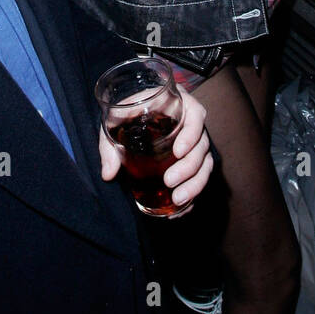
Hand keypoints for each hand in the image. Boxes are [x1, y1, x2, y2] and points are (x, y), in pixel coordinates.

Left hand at [99, 87, 212, 214]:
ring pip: (205, 163)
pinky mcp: (193, 160)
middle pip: (202, 145)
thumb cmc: (127, 112)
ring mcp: (195, 143)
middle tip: (169, 181)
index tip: (177, 152)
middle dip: (189, 167)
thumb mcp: (115, 120)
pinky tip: (180, 209)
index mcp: (179, 104)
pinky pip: (200, 177)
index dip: (191, 134)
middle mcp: (192, 124)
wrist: (132, 114)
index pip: (196, 115)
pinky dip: (192, 194)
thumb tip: (108, 174)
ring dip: (195, 184)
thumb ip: (109, 144)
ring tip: (178, 200)